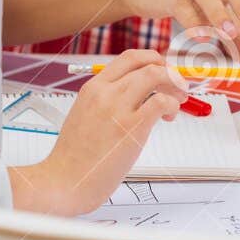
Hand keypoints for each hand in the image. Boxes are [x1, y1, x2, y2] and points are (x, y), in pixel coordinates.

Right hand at [34, 50, 187, 213]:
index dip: (152, 60)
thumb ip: (106, 102)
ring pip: (157, 76)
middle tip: (175, 88)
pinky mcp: (132, 127)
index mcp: (93, 88)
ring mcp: (118, 108)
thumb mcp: (84, 116)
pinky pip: (162, 102)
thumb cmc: (74, 158)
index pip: (129, 58)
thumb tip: (136, 96)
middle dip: (168, 72)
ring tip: (175, 103)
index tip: (162, 71)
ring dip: (174, 86)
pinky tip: (168, 118)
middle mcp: (106, 92)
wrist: (64, 181)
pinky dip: (172, 106)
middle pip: (147, 64)